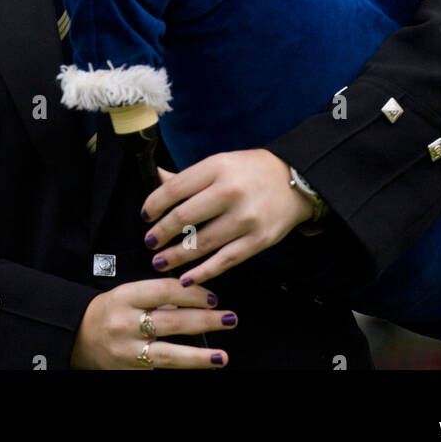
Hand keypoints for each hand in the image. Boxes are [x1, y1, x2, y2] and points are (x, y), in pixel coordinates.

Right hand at [69, 277, 235, 369]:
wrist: (78, 337)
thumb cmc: (110, 310)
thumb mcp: (128, 293)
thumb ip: (158, 295)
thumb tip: (195, 296)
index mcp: (126, 297)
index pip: (165, 291)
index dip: (192, 293)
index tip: (213, 298)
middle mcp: (126, 325)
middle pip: (172, 322)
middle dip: (205, 321)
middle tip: (230, 318)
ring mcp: (128, 352)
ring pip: (169, 355)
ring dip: (199, 356)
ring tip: (222, 357)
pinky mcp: (131, 372)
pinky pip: (159, 370)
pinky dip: (181, 368)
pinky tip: (200, 367)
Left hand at [140, 150, 314, 285]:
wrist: (295, 181)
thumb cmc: (250, 171)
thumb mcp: (219, 163)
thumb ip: (188, 176)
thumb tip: (155, 179)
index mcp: (217, 167)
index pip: (175, 188)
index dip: (154, 204)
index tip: (146, 216)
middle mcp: (230, 192)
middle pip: (184, 217)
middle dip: (161, 233)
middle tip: (150, 242)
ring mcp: (245, 218)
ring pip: (201, 243)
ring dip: (175, 256)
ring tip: (160, 261)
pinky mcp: (258, 241)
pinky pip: (224, 261)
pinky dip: (202, 272)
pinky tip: (186, 278)